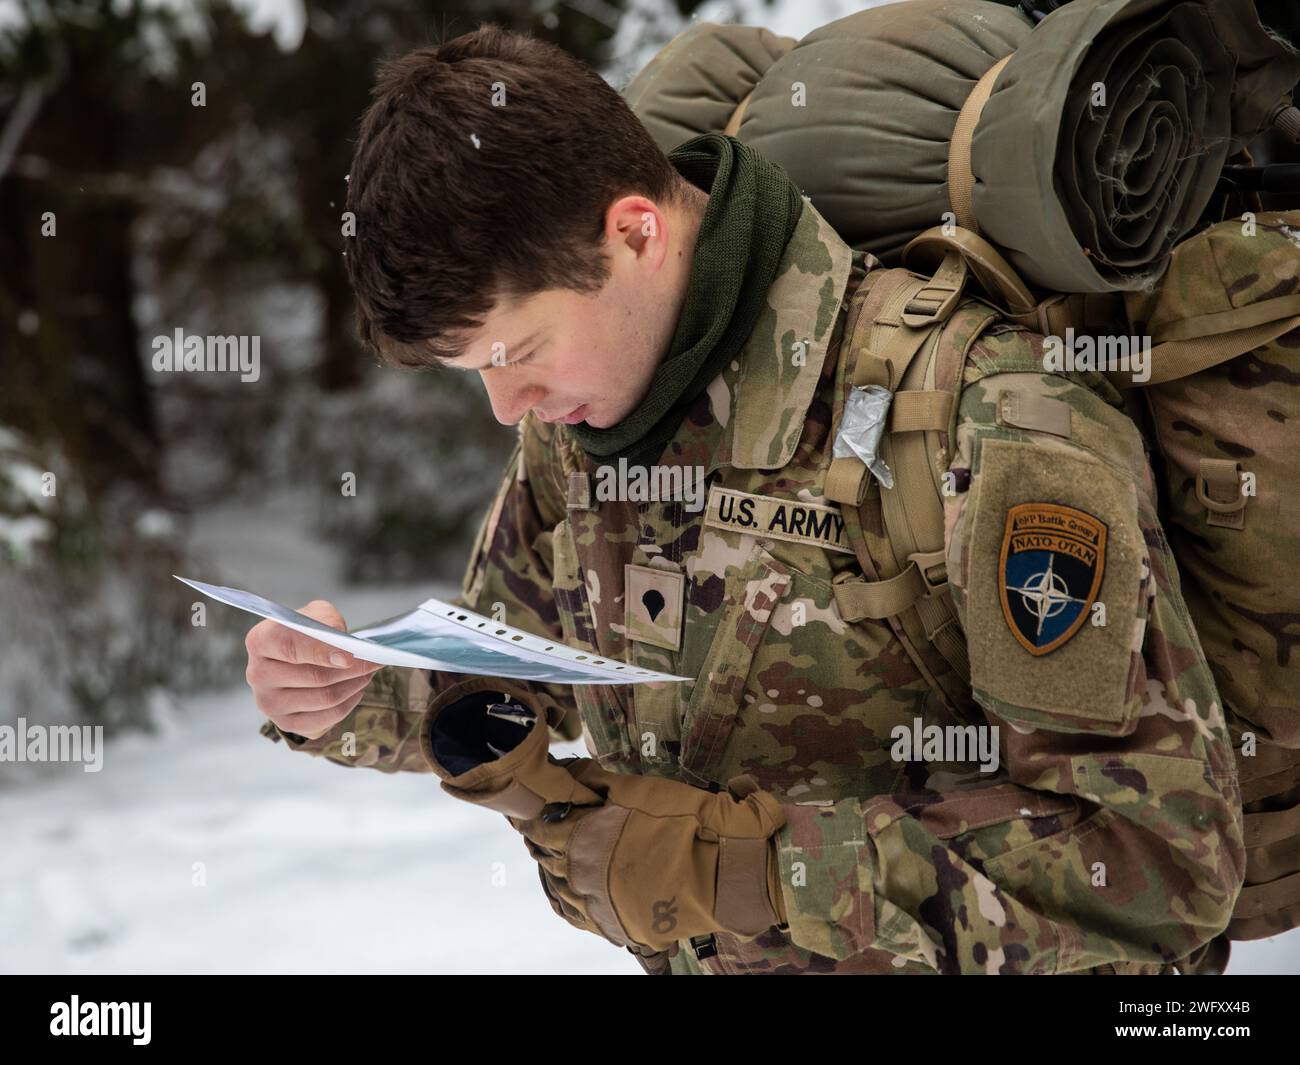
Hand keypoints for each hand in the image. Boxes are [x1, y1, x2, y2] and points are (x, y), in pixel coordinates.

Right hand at [244, 600, 380, 739]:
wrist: (297, 659)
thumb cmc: (307, 633)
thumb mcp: (317, 615)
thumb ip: (327, 623)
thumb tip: (343, 648)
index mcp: (260, 641)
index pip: (290, 647)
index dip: (322, 651)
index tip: (350, 654)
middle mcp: (257, 674)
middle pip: (314, 676)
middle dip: (352, 668)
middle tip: (374, 661)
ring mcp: (269, 702)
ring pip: (325, 698)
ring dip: (355, 684)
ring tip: (368, 672)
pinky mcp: (285, 723)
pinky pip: (328, 717)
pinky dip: (349, 702)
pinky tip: (356, 689)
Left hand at [517, 762, 787, 951]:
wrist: (727, 871)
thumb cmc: (687, 822)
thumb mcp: (641, 789)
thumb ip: (599, 782)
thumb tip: (569, 772)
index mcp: (584, 838)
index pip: (540, 825)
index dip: (532, 812)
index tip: (528, 802)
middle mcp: (582, 876)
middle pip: (546, 856)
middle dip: (541, 838)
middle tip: (540, 825)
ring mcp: (599, 906)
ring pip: (559, 888)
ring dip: (554, 869)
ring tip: (554, 857)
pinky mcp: (620, 926)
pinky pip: (580, 916)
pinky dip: (570, 901)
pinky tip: (572, 892)